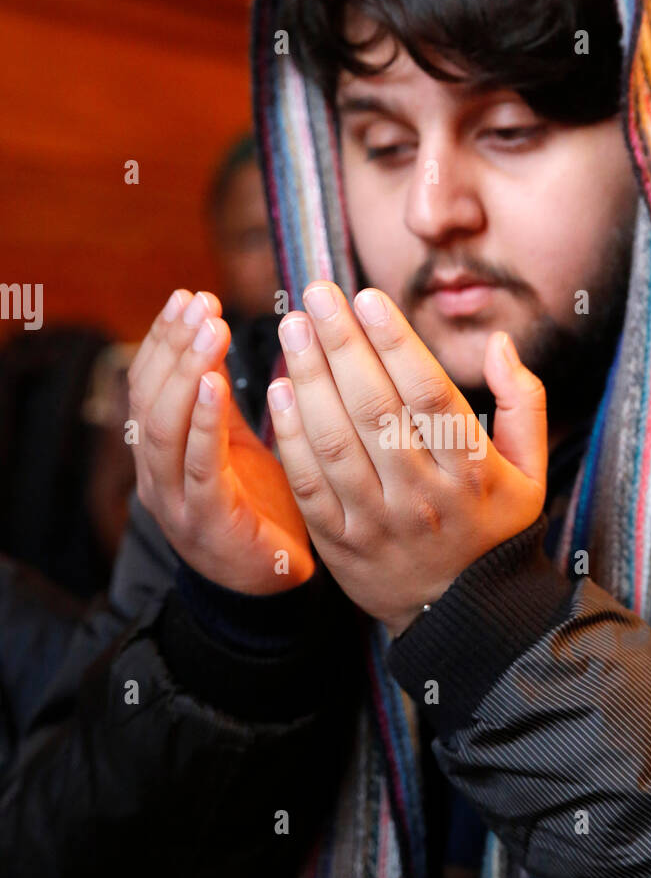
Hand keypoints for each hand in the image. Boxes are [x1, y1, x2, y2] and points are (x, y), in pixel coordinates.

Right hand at [128, 289, 314, 593]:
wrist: (274, 582)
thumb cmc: (258, 505)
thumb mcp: (236, 441)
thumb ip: (220, 397)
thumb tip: (215, 329)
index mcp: (162, 451)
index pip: (149, 382)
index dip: (166, 338)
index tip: (191, 295)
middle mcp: (156, 473)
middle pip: (149, 398)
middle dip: (174, 346)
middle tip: (202, 304)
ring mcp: (174, 500)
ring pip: (162, 429)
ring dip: (186, 374)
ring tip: (212, 331)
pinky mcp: (205, 522)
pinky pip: (197, 468)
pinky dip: (203, 424)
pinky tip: (218, 387)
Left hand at [266, 280, 546, 636]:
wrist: (463, 617)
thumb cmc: (495, 529)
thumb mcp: (531, 471)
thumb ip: (523, 403)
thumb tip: (499, 342)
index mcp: (471, 471)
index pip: (429, 394)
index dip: (395, 342)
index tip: (366, 296)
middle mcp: (423, 494)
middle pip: (375, 408)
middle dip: (342, 344)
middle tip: (317, 294)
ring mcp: (379, 521)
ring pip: (336, 440)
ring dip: (309, 379)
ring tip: (293, 326)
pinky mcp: (342, 542)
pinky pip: (310, 483)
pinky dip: (292, 435)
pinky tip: (280, 390)